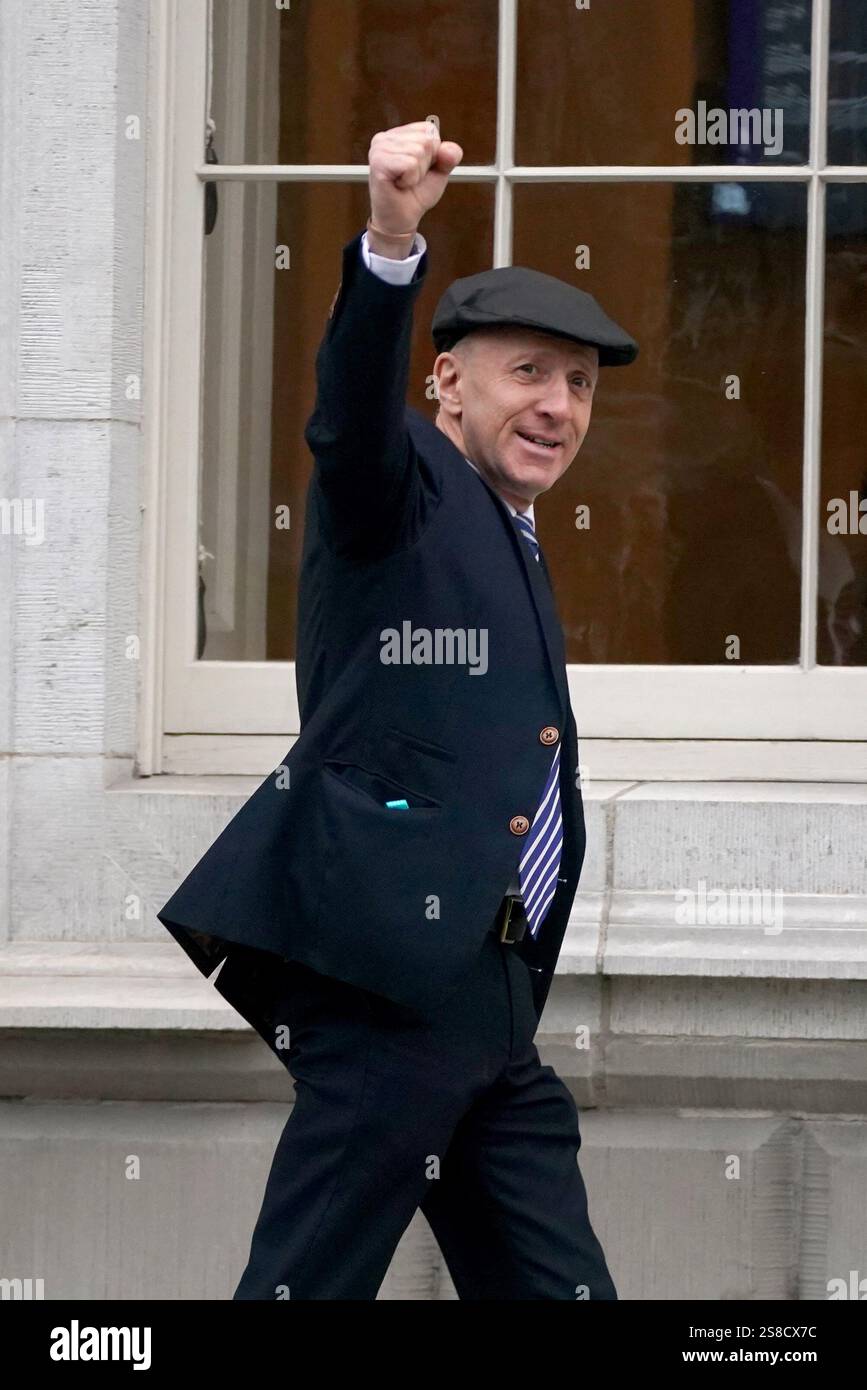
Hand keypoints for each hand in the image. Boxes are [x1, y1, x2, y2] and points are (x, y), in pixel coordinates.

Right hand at [368, 120, 462, 237]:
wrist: (402, 219)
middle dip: (425, 164)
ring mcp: (379, 148)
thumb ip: (449, 157)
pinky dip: (410, 179)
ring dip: (417, 174)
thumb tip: (450, 149)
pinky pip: (410, 164)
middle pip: (426, 140)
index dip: (433, 154)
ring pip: (418, 151)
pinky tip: (399, 185)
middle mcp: (385, 137)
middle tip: (410, 178)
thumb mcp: (439, 172)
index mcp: (398, 134)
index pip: (430, 130)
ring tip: (404, 182)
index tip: (418, 169)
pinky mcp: (378, 162)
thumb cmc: (416, 194)